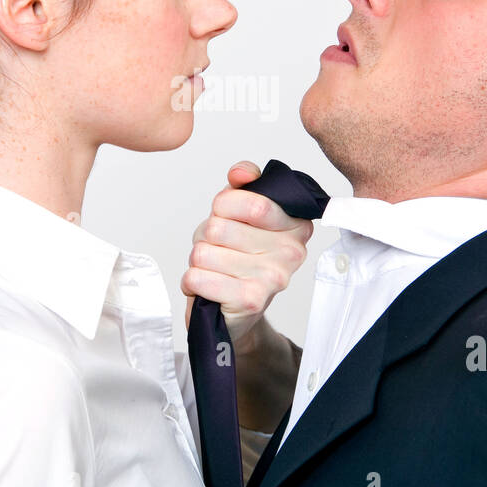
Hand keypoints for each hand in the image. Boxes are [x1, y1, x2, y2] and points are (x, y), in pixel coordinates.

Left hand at [181, 161, 314, 352]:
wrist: (233, 313)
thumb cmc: (236, 258)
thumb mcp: (238, 214)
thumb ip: (242, 185)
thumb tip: (241, 173)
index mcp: (296, 224)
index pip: (249, 201)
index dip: (223, 206)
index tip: (228, 218)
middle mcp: (292, 251)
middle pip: (219, 227)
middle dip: (206, 237)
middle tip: (220, 250)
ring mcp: (274, 277)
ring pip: (203, 251)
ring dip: (198, 262)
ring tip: (216, 270)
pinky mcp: (250, 300)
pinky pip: (196, 277)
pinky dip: (191, 282)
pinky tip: (209, 288)